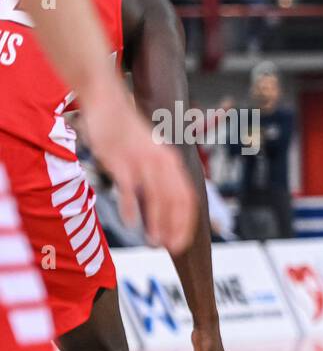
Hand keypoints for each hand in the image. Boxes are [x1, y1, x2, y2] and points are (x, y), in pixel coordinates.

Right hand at [80, 85, 195, 253]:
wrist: (108, 102)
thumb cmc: (128, 133)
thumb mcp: (151, 152)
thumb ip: (159, 175)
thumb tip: (163, 202)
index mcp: (171, 162)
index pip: (186, 198)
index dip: (185, 222)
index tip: (180, 242)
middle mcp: (162, 162)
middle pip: (175, 201)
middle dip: (174, 227)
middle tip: (169, 248)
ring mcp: (141, 160)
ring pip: (156, 196)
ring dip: (157, 222)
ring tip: (154, 242)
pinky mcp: (120, 158)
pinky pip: (129, 185)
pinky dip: (131, 205)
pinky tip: (130, 222)